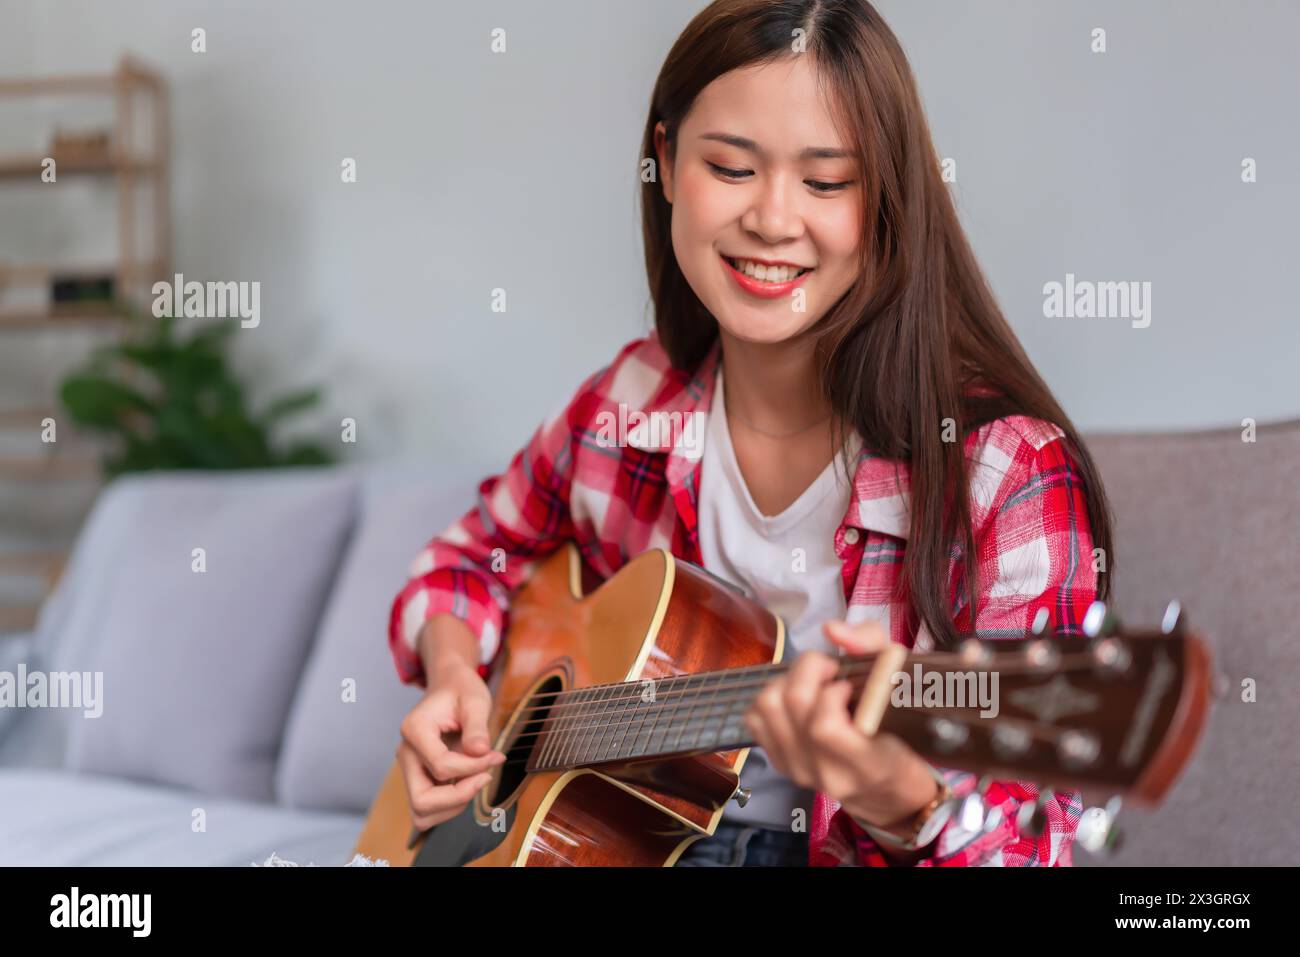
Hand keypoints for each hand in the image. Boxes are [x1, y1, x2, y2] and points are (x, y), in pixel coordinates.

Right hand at [397, 649, 504, 831]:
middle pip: (422, 800)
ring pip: (421, 812)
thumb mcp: (476, 700)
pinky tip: (468, 782)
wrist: (450, 686)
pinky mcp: (419, 777)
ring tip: (476, 779)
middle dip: (459, 796)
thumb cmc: (462, 690)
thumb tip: (480, 752)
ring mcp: (410, 768)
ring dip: (454, 805)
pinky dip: (450, 805)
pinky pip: (429, 808)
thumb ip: (477, 727)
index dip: (472, 768)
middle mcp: (406, 753)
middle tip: (484, 776)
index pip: (441, 767)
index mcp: (415, 730)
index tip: (494, 756)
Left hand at [744, 618, 938, 834]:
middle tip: (830, 671)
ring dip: (787, 682)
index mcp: (865, 762)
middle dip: (810, 670)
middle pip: (792, 704)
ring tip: (813, 682)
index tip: (850, 684)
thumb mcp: (905, 685)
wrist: (884, 788)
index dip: (832, 692)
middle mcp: (826, 771)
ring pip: (767, 707)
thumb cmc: (900, 734)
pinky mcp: (778, 763)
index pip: (824, 726)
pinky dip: (772, 698)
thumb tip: (832, 630)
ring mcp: (798, 771)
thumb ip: (872, 649)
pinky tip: (797, 699)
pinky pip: (755, 718)